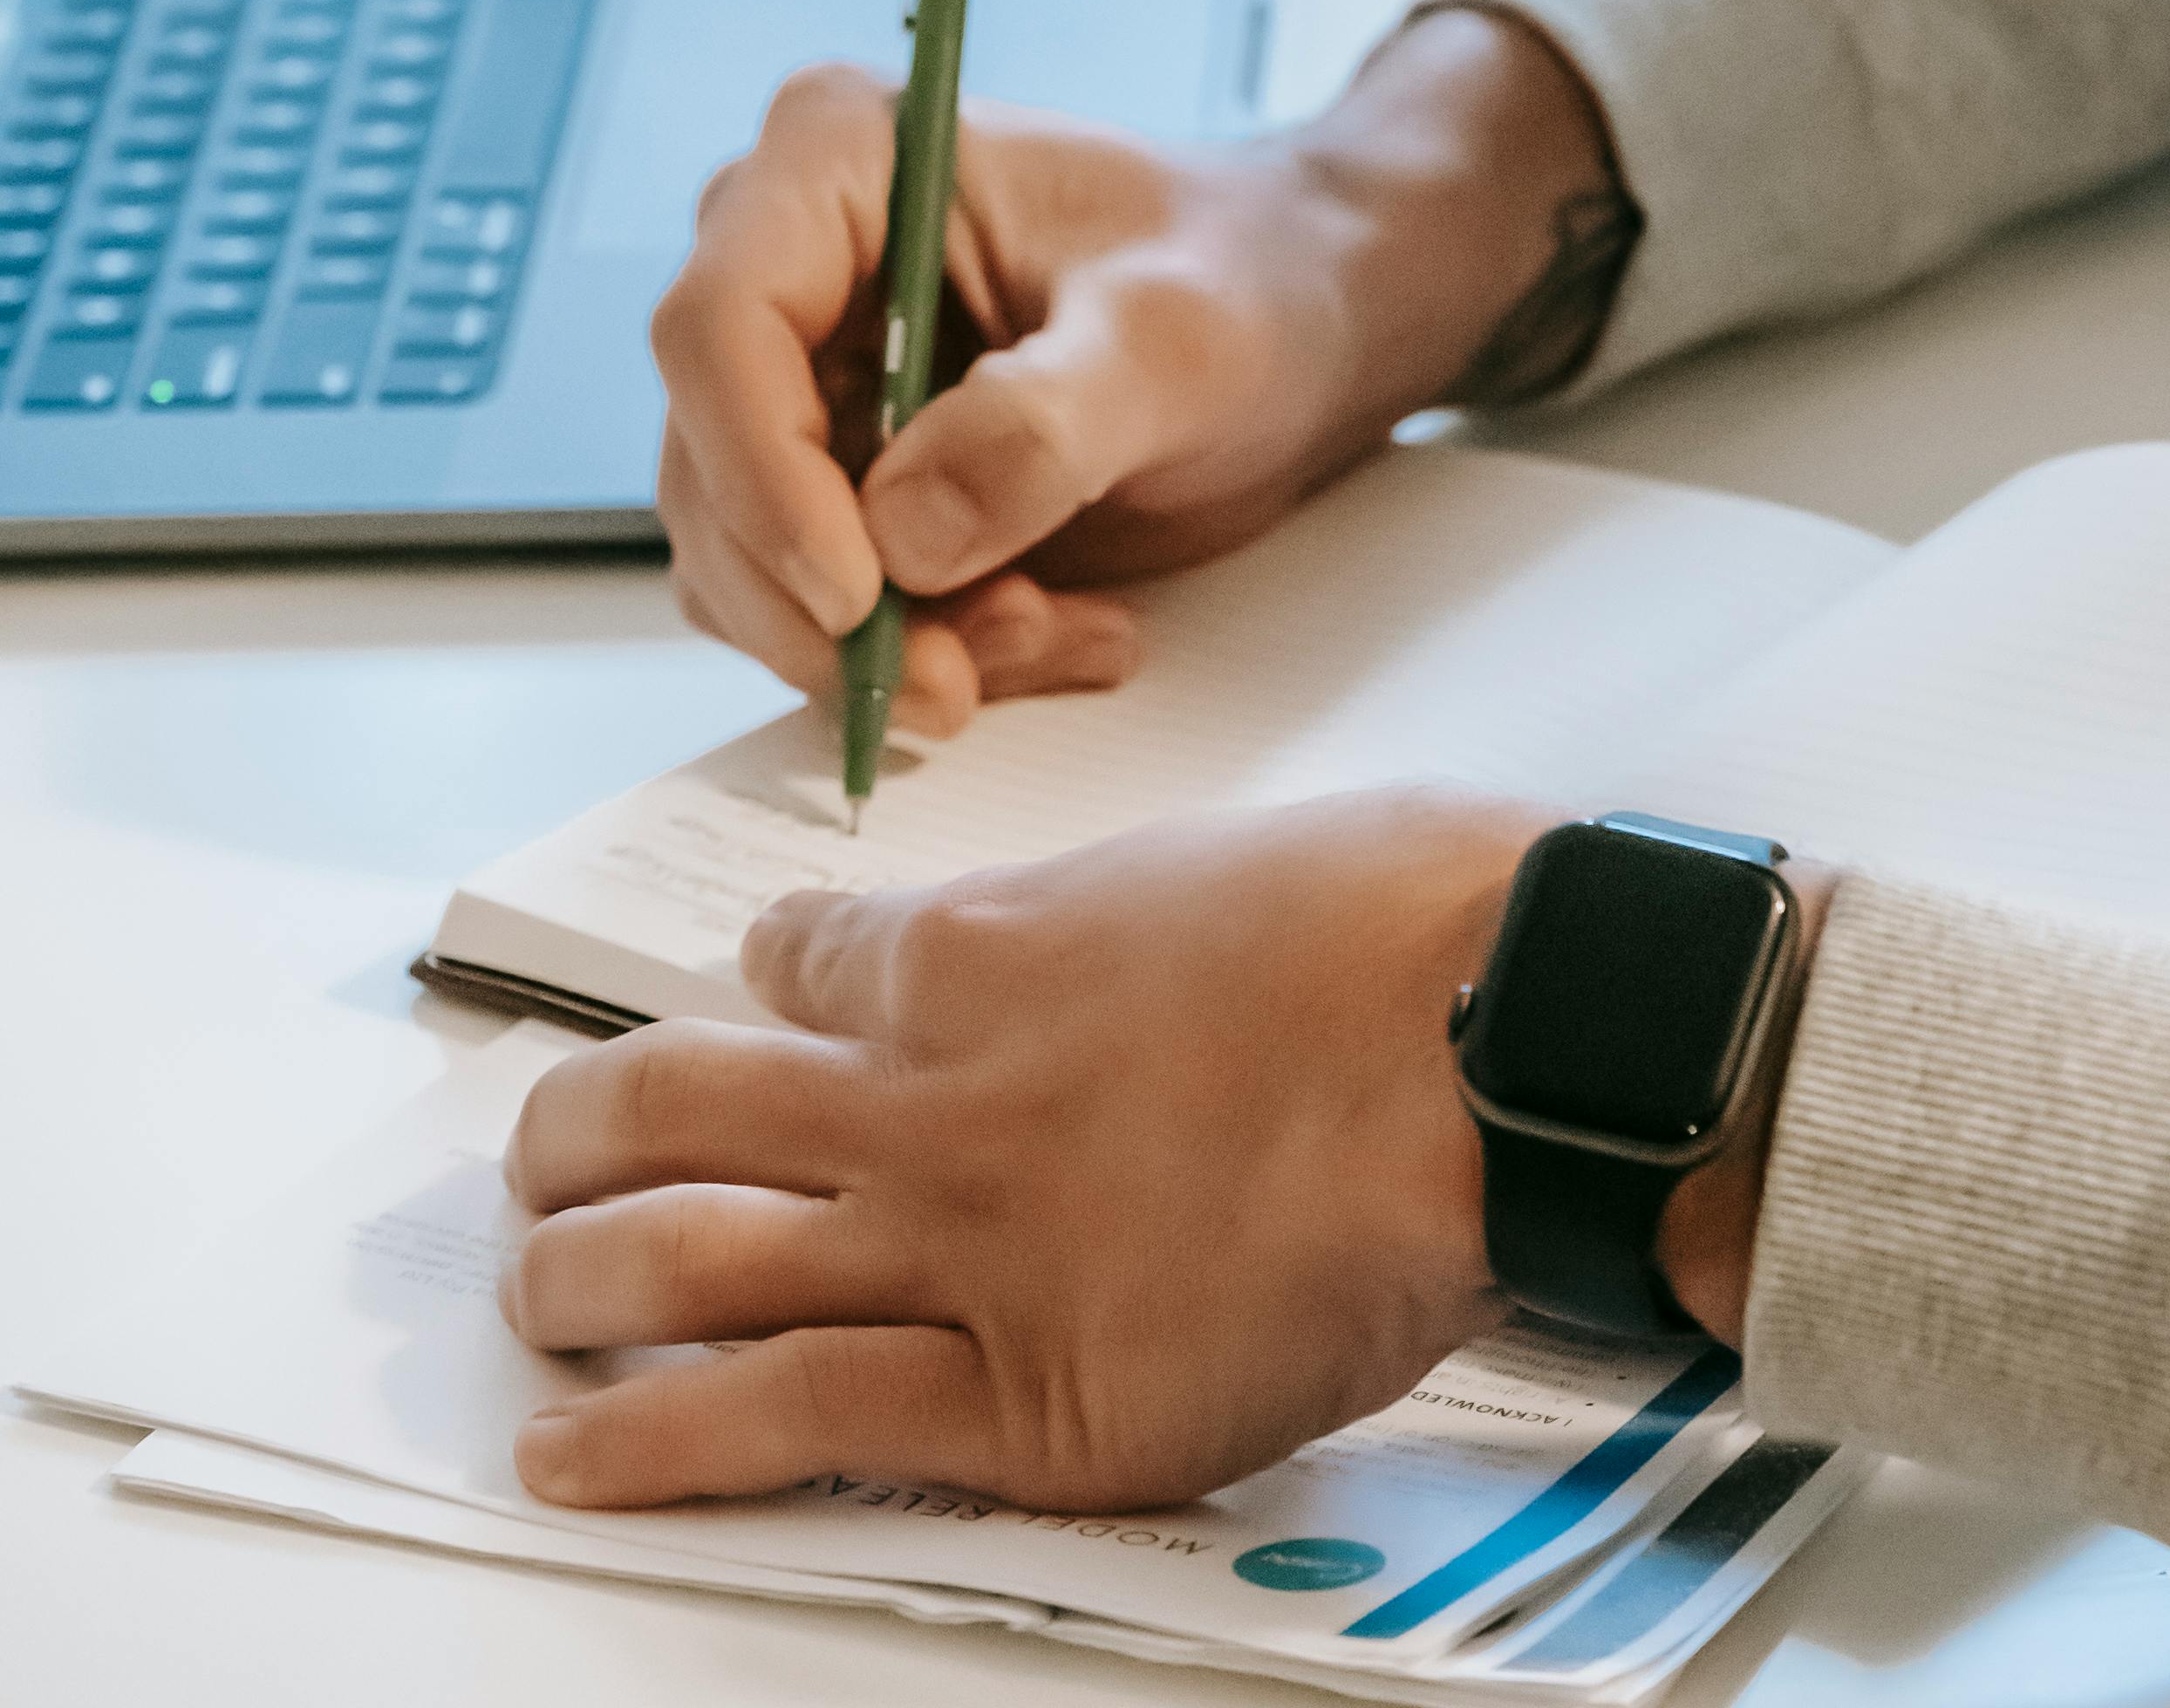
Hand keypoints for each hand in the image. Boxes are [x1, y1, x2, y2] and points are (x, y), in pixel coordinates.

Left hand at [501, 789, 1533, 1511]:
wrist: (1490, 1043)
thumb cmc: (1405, 927)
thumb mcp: (1223, 863)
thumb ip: (1122, 925)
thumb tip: (1126, 953)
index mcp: (988, 944)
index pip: (804, 953)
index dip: (761, 982)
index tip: (744, 1006)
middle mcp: (932, 1090)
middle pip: (678, 1101)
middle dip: (578, 1133)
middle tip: (541, 1161)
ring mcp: (959, 1245)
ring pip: (685, 1261)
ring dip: (575, 1284)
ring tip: (530, 1306)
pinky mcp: (1020, 1400)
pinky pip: (786, 1420)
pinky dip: (653, 1442)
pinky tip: (573, 1456)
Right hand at [650, 3, 1636, 738]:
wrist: (1303, 321)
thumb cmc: (1248, 278)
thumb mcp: (1175, 338)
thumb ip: (1043, 425)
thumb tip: (900, 536)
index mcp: (840, 158)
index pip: (718, 325)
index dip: (763, 473)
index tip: (861, 594)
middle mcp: (792, 265)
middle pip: (713, 469)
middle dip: (833, 607)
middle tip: (963, 682)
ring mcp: (804, 381)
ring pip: (753, 567)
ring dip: (894, 644)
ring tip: (1060, 632)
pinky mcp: (841, 481)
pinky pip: (821, 612)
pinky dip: (930, 652)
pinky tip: (1062, 628)